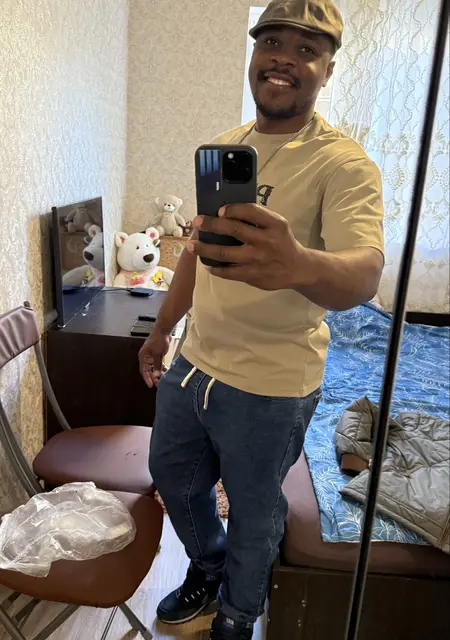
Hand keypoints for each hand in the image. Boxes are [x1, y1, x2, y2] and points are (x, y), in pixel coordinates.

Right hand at [138, 330, 171, 387]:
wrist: (163, 330)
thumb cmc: (158, 339)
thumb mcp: (158, 354)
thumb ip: (157, 365)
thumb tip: (156, 375)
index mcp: (143, 357)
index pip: (143, 371)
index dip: (147, 378)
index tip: (151, 385)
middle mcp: (145, 357)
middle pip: (148, 370)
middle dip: (153, 377)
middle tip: (158, 382)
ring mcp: (150, 356)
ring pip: (153, 368)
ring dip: (158, 372)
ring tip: (163, 378)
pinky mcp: (155, 355)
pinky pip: (157, 364)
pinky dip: (161, 367)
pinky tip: (165, 370)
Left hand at [188, 204, 311, 290]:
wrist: (297, 268)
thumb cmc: (282, 242)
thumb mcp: (277, 225)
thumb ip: (257, 218)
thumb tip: (226, 212)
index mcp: (274, 224)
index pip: (250, 211)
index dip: (232, 209)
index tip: (218, 210)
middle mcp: (266, 240)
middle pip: (234, 229)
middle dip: (211, 225)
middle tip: (196, 222)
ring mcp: (258, 259)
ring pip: (225, 253)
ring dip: (205, 249)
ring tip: (192, 246)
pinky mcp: (253, 275)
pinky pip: (229, 272)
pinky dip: (216, 268)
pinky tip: (208, 264)